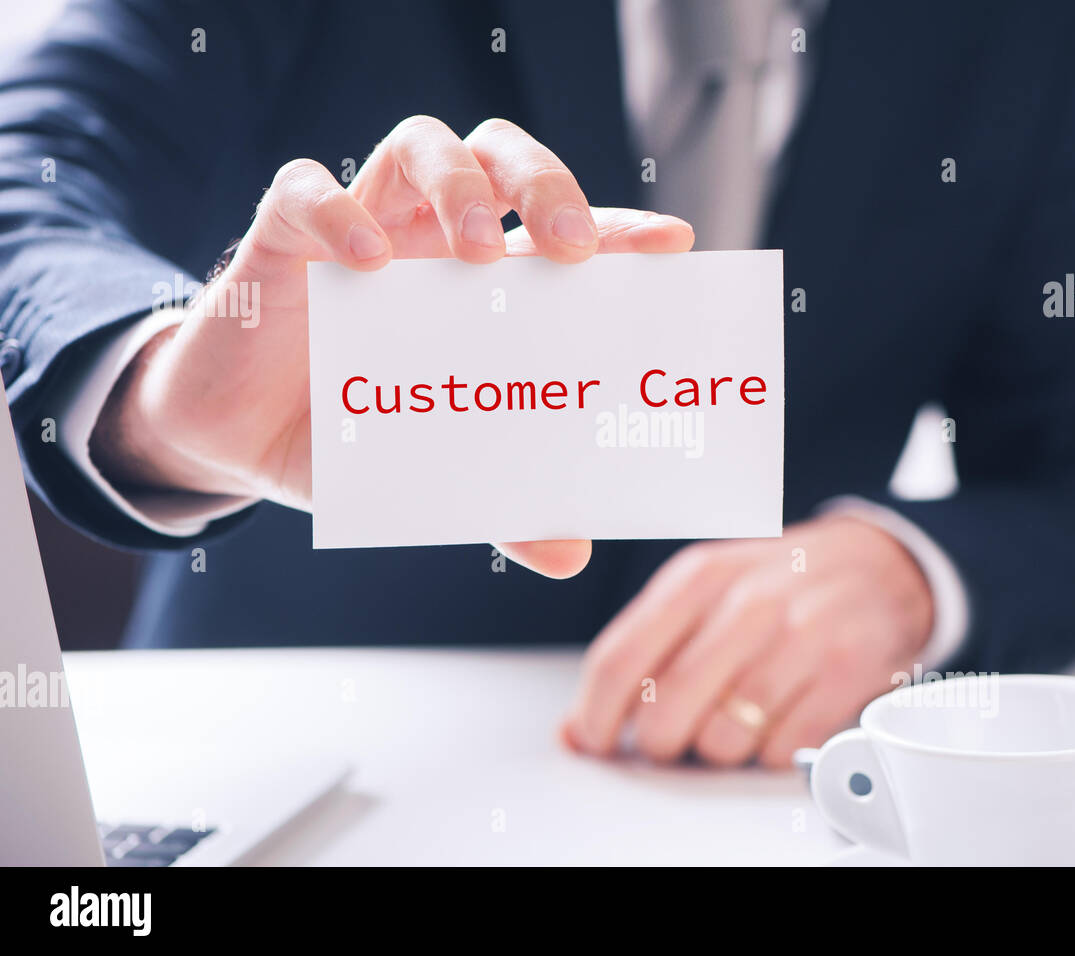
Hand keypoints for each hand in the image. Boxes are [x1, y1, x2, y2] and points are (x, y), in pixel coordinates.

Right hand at [90, 116, 693, 577]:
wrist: (240, 439)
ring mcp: (360, 227)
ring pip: (419, 146)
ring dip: (459, 184)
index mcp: (482, 284)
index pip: (561, 233)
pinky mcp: (282, 237)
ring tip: (481, 249)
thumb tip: (572, 555)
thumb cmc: (350, 433)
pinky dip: (337, 212)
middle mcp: (429, 240)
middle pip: (501, 158)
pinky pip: (304, 191)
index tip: (673, 245)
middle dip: (546, 184)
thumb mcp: (430, 467)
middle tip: (570, 246)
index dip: (619, 229)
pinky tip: (364, 259)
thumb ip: (498, 502)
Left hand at [563, 512, 934, 765]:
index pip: (620, 660)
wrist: (876, 564)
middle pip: (666, 713)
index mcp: (699, 576)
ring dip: (719, 748)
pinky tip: (778, 717)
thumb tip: (576, 729)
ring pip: (720, 741)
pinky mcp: (846, 672)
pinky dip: (769, 750)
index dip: (595, 715)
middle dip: (659, 743)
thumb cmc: (776, 586)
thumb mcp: (703, 594)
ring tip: (736, 719)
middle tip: (673, 737)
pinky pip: (777, 751)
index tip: (595, 740)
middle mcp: (748, 601)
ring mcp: (801, 637)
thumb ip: (640, 652)